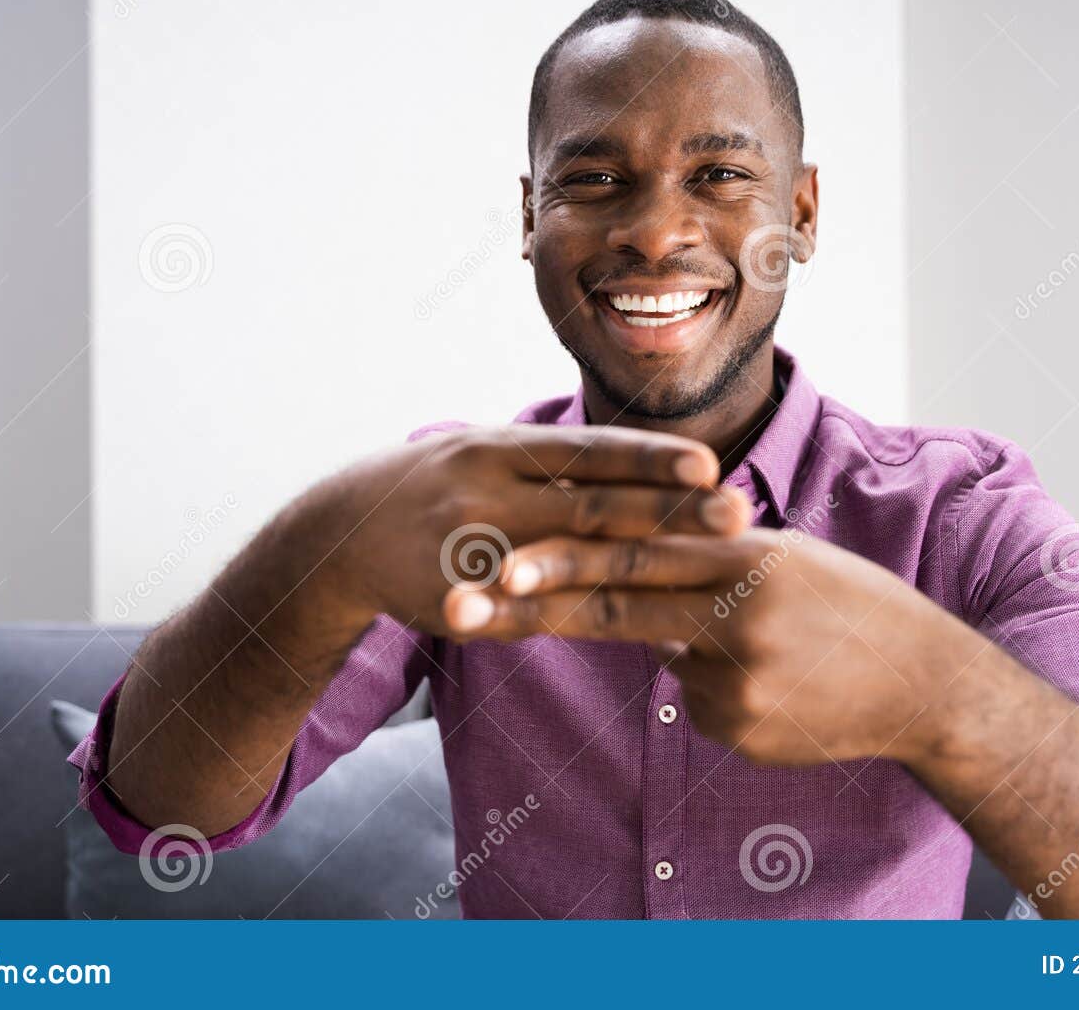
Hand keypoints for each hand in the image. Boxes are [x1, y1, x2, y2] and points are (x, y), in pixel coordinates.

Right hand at [289, 426, 752, 645]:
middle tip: (735, 513)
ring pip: (561, 560)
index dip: (652, 458)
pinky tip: (611, 631)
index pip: (592, 450)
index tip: (711, 464)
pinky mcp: (452, 593)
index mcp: (505, 447)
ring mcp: (469, 543)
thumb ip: (565, 465)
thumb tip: (649, 464)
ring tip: (685, 580)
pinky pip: (515, 610)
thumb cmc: (445, 487)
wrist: (342, 530)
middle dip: (666, 510)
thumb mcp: (494, 457)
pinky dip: (559, 617)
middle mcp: (489, 488)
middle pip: (590, 501)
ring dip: (629, 568)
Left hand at [441, 529, 966, 765]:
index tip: (496, 559)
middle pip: (615, 606)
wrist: (924, 682)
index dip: (560, 558)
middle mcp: (736, 613)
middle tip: (462, 604)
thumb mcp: (784, 561)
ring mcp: (738, 677)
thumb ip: (707, 564)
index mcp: (745, 554)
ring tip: (769, 647)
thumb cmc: (850, 608)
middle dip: (532, 604)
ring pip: (663, 660)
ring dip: (683, 650)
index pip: (633, 555)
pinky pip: (698, 705)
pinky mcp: (742, 727)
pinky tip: (786, 688)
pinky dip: (723, 693)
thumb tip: (640, 583)